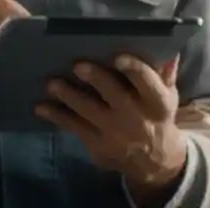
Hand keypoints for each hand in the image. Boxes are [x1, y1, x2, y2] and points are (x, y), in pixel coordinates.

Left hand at [37, 55, 187, 204]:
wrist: (153, 160)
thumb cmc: (156, 116)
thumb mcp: (168, 96)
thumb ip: (164, 72)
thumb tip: (167, 49)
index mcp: (157, 102)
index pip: (147, 83)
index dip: (133, 69)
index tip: (117, 57)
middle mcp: (136, 118)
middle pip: (115, 95)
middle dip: (96, 79)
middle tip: (77, 65)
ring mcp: (114, 133)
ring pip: (89, 111)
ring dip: (69, 96)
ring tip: (52, 83)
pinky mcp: (97, 145)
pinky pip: (74, 127)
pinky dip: (57, 116)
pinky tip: (41, 106)